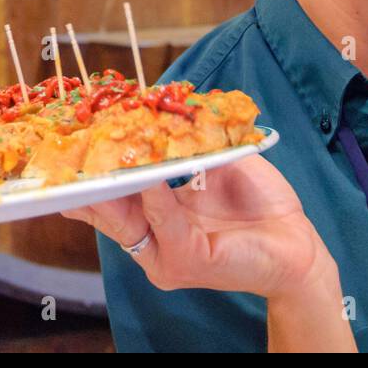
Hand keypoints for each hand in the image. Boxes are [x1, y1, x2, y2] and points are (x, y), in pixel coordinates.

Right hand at [60, 155, 329, 300]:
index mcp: (154, 221)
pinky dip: (155, 196)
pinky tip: (150, 174)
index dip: (90, 172)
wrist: (297, 242)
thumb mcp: (214, 165)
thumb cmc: (257, 203)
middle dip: (88, 178)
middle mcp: (152, 244)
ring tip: (105, 147)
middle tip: (70, 143)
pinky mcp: (188, 261)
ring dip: (116, 180)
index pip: (108, 200)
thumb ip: (182, 146)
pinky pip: (164, 222)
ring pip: (127, 217)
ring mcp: (167, 256)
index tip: (71, 140)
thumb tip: (152, 106)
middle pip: (105, 210)